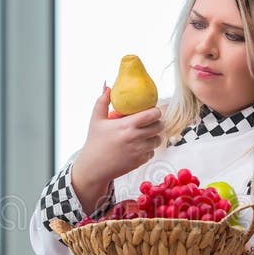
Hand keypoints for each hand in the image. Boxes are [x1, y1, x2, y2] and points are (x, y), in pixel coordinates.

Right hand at [71, 85, 162, 212]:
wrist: (94, 167)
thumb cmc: (95, 143)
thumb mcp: (96, 120)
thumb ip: (102, 101)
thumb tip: (107, 87)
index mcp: (127, 125)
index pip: (153, 114)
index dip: (156, 111)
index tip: (151, 111)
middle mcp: (136, 137)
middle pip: (159, 126)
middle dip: (157, 123)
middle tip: (150, 122)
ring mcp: (139, 150)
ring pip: (158, 140)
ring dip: (154, 136)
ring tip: (145, 134)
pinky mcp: (140, 161)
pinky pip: (152, 152)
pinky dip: (149, 149)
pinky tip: (139, 146)